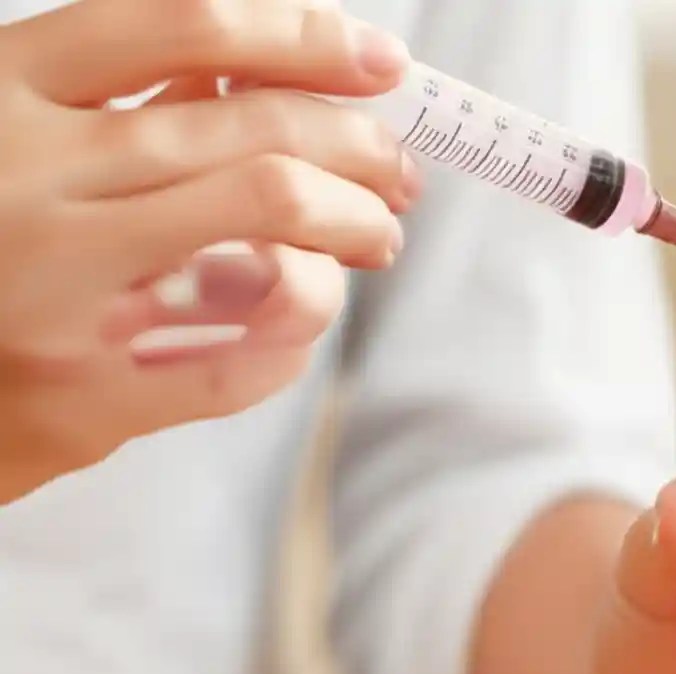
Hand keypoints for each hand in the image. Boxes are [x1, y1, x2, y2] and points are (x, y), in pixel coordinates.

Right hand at [0, 0, 420, 499]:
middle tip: (398, 173)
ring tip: (377, 236)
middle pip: (258, 128)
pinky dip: (301, 325)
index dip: (305, 37)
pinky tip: (307, 314)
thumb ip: (123, 105)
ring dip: (356, 221)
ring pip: (270, 213)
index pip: (182, 26)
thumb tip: (269, 67)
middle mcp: (28, 178)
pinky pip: (245, 357)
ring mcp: (54, 291)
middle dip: (363, 147)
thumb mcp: (18, 139)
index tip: (381, 60)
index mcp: (3, 92)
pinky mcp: (82, 397)